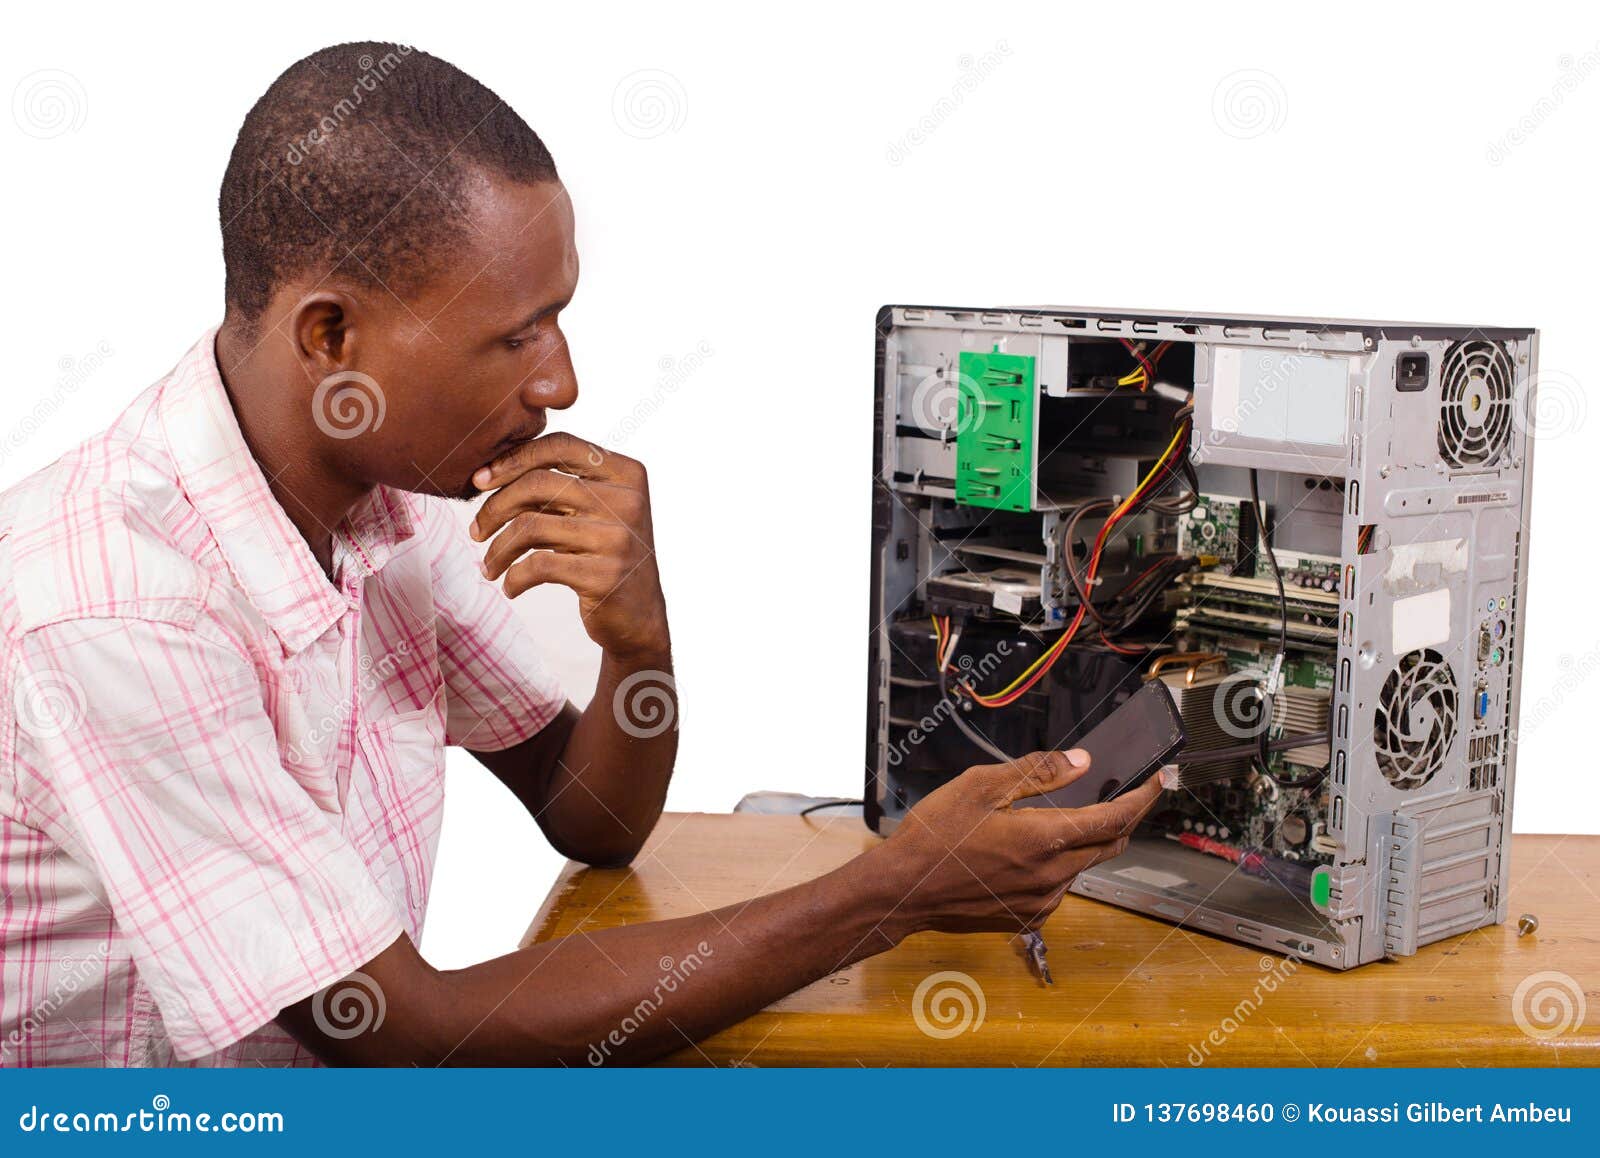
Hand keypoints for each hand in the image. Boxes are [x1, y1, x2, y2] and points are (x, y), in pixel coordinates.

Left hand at [471, 432, 668, 662]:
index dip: (513, 458)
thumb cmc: (603, 556)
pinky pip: (538, 566)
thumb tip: (488, 473)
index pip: (560, 445)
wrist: (639, 617)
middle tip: (476, 530)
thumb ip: (560, 486)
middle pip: (538, 484)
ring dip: (498, 549)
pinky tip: (510, 587)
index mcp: (627, 474)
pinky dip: (514, 577)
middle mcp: (627, 501)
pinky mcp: (604, 575)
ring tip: (489, 566)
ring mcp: (618, 538)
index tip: (480, 481)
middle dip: (495, 507)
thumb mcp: (594, 512)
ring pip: (531, 526)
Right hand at [872, 749, 1162, 935]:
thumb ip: (1036, 772)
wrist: (902, 891)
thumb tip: (1081, 762)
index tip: (1155, 780)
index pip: (1113, 818)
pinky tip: (1027, 852)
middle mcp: (1051, 875)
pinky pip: (1058, 887)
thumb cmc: (933, 837)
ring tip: (1056, 819)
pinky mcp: (1027, 917)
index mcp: (1044, 839)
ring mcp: (1041, 901)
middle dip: (1121, 817)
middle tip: (1121, 793)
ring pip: (1082, 866)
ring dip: (1082, 841)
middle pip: (1107, 844)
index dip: (1140, 798)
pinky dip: (1058, 865)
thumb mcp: (980, 786)